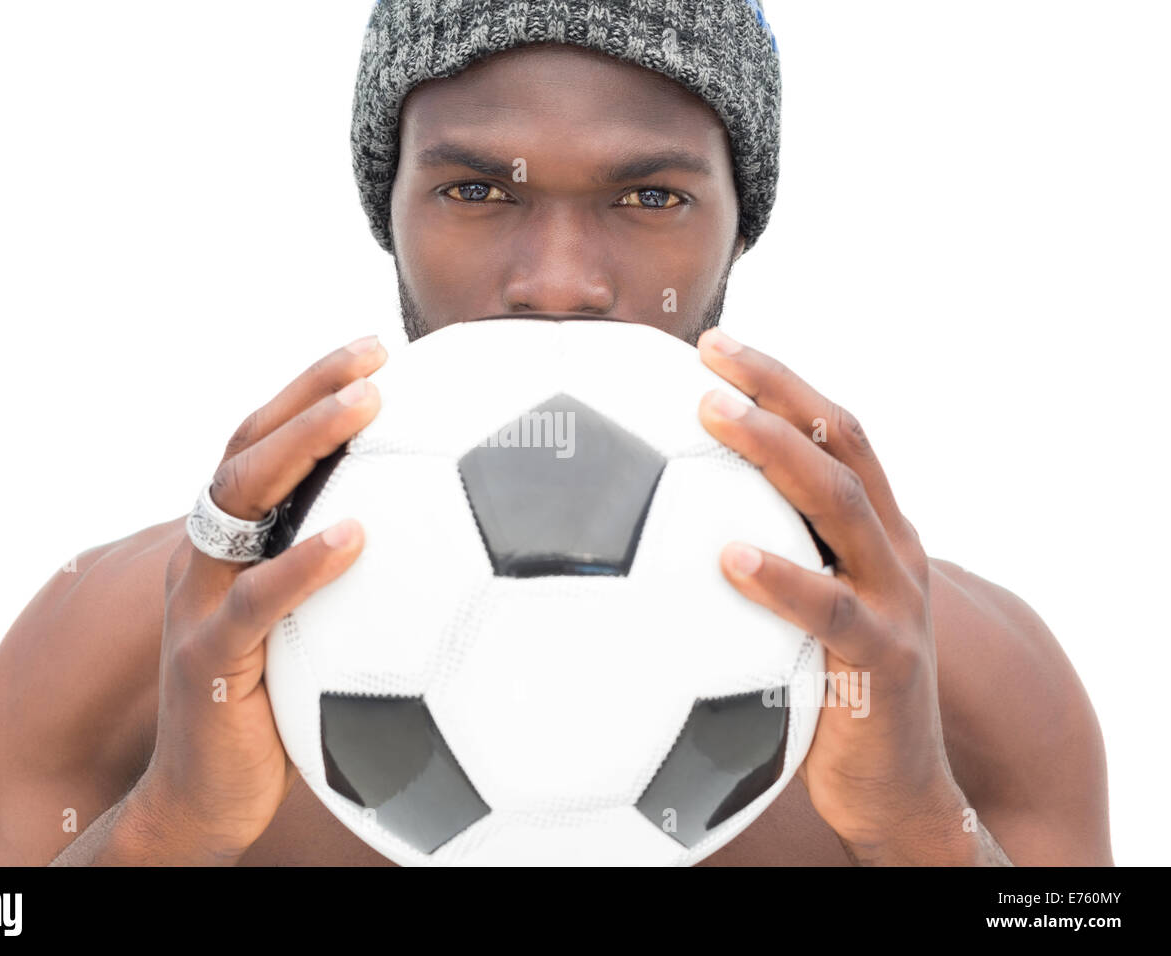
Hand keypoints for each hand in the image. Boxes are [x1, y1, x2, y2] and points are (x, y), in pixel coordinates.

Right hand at [133, 334, 385, 862]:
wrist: (203, 798)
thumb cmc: (274, 706)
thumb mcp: (308, 628)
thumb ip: (344, 580)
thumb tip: (437, 545)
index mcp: (231, 543)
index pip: (263, 444)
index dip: (309, 389)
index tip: (375, 348)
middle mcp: (207, 557)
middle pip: (247, 449)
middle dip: (308, 391)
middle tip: (373, 354)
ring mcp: (201, 602)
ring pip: (239, 501)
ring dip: (303, 444)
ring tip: (365, 407)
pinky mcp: (210, 659)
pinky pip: (257, 601)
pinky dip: (303, 564)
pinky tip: (356, 536)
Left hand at [696, 328, 1000, 864]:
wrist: (897, 789)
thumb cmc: (829, 694)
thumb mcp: (801, 615)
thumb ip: (763, 563)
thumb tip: (658, 531)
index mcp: (873, 532)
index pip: (833, 431)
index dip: (781, 379)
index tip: (713, 343)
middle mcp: (892, 550)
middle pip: (842, 441)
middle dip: (778, 387)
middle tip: (709, 354)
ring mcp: (895, 600)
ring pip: (842, 504)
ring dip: (776, 451)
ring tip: (712, 415)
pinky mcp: (885, 661)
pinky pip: (831, 612)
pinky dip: (782, 579)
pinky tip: (728, 558)